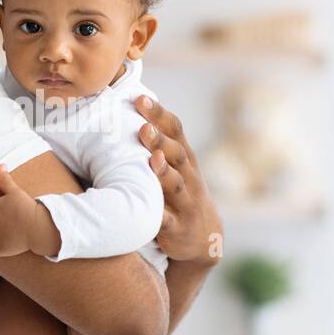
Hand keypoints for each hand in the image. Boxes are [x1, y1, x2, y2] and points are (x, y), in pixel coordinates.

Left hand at [135, 95, 223, 265]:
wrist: (205, 236)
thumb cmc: (179, 191)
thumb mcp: (175, 165)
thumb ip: (157, 141)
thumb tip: (128, 106)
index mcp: (185, 158)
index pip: (176, 130)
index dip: (159, 114)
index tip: (140, 99)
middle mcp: (189, 176)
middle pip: (177, 154)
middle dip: (161, 140)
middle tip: (143, 126)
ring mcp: (185, 202)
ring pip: (175, 184)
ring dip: (164, 172)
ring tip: (152, 159)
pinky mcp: (177, 227)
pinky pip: (166, 221)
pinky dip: (158, 214)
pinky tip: (146, 208)